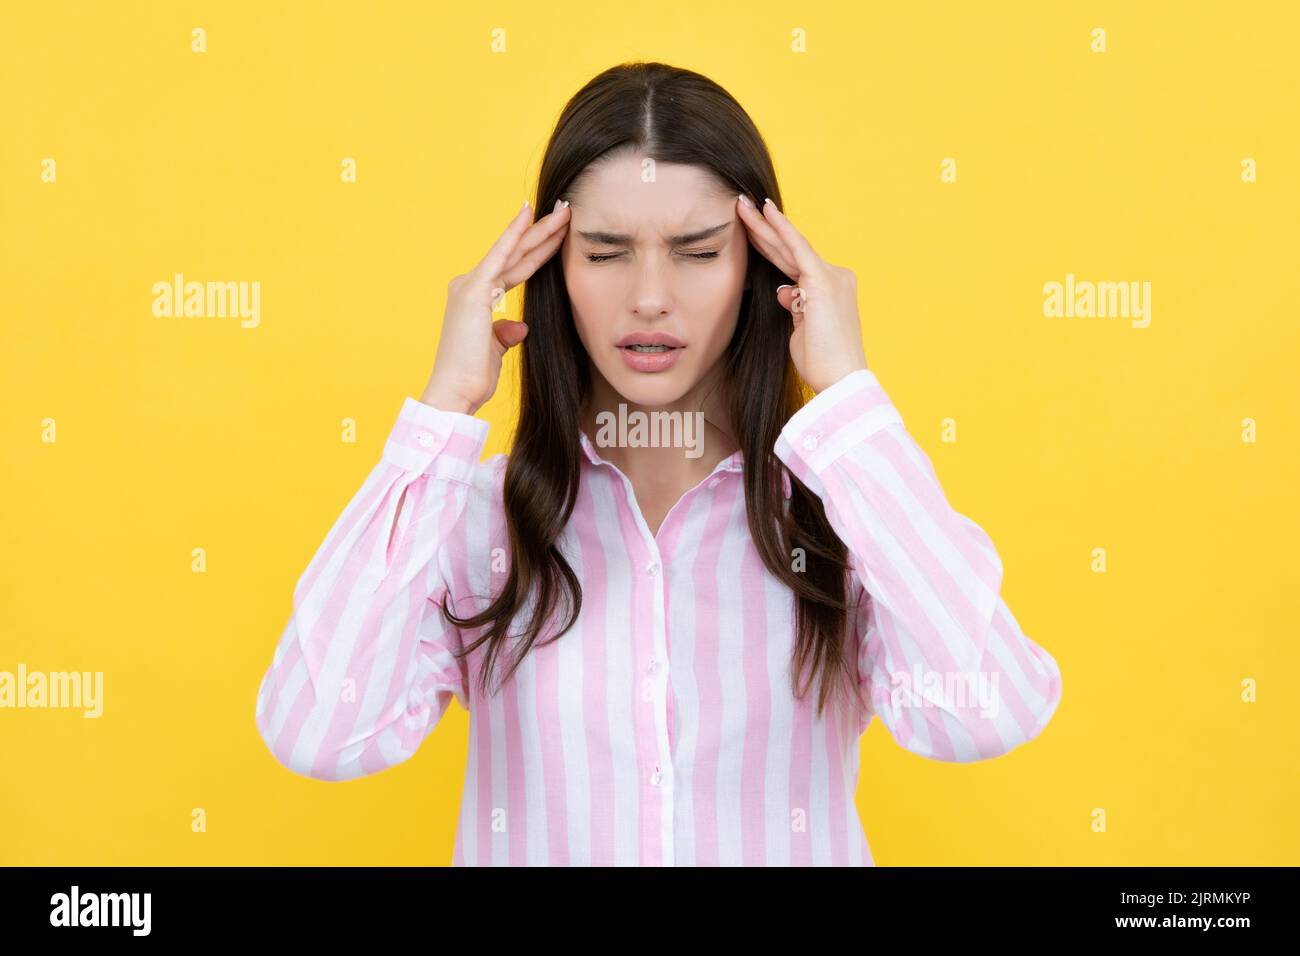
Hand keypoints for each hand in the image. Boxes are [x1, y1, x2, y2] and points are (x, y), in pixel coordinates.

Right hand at [420, 198, 570, 413]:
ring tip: (564, 211)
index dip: (536, 251)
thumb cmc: (472, 376)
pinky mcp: (474, 291)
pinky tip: (529, 215)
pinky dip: (515, 234)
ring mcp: (471, 286)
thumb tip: (519, 327)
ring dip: (540, 230)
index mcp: (476, 299)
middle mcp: (470, 286)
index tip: (556, 234)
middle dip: (542, 232)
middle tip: (566, 210)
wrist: (455, 391)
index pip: (514, 269)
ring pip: (514, 251)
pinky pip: (500, 255)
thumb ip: (505, 332)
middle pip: (516, 254)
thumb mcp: (495, 350)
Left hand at [735, 194, 867, 392]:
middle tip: (742, 206)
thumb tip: (784, 290)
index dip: (772, 245)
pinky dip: (781, 230)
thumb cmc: (822, 363)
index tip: (753, 230)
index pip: (794, 262)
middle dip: (764, 228)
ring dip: (764, 225)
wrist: (840, 379)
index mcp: (830, 290)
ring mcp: (832, 277)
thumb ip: (795, 306)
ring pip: (790, 246)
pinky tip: (765, 213)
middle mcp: (836, 277)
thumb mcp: (802, 330)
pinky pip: (797, 249)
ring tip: (742, 206)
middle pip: (791, 249)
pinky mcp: (823, 282)